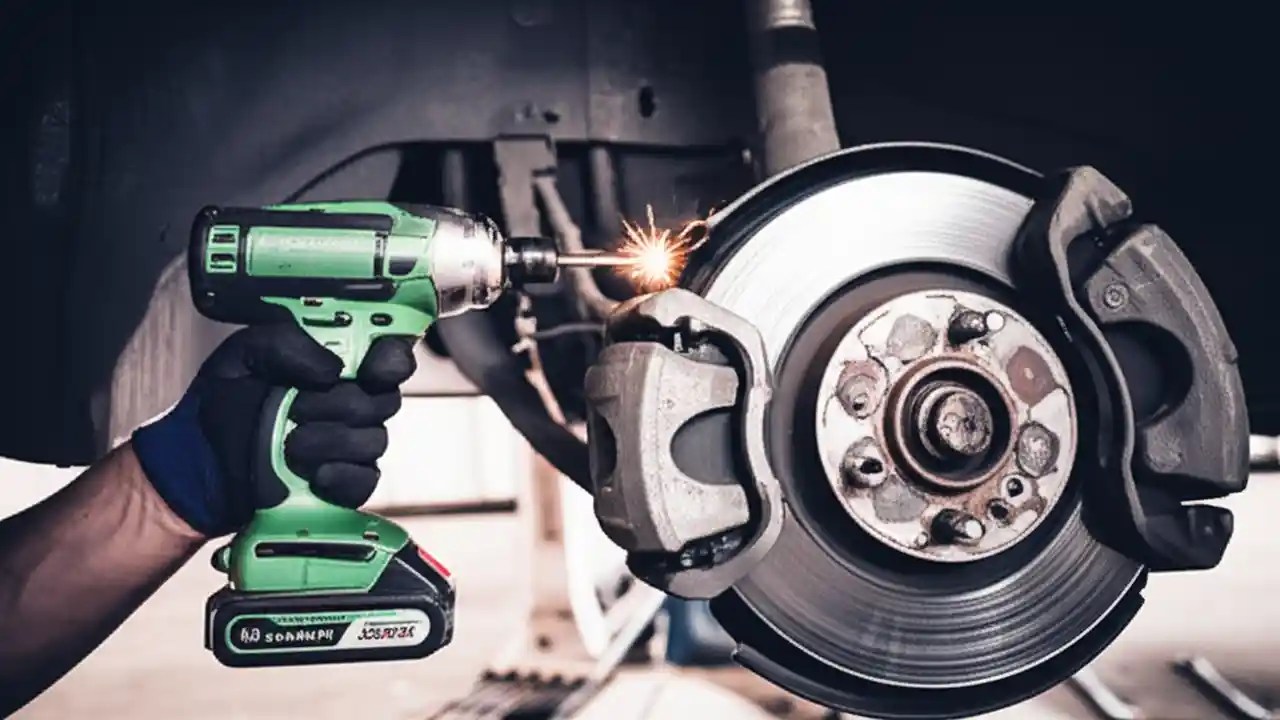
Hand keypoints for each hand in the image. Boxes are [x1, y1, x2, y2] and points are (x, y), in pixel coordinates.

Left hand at [131, 323, 416, 537]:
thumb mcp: (243, 355)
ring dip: (329, 441)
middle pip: (384, 399)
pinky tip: (314, 475)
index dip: (391, 359)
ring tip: (289, 445)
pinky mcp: (345, 484)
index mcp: (334, 364)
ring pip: (374, 440)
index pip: (388, 354)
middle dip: (339, 404)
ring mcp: (350, 445)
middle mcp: (349, 401)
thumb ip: (286, 342)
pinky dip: (340, 477)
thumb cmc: (221, 406)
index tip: (371, 368)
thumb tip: (331, 366)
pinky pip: (365, 480)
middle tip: (296, 407)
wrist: (199, 464)